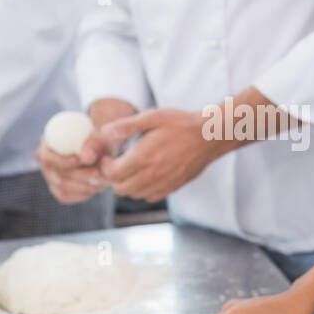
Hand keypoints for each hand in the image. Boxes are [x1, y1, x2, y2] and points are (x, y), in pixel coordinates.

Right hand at [36, 98, 136, 203]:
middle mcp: (46, 162)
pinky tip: (95, 188)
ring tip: (101, 181)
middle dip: (80, 176)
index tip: (79, 160)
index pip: (47, 157)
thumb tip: (86, 157)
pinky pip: (65, 196)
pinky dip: (81, 194)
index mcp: (48, 144)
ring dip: (83, 186)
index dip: (62, 161)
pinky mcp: (57, 190)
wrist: (101, 153)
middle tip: (98, 173)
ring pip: (61, 188)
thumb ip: (94, 146)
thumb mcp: (99, 139)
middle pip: (56, 175)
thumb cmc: (98, 142)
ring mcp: (50, 177)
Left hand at [100, 108, 219, 201]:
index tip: (109, 157)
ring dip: (128, 184)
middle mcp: (151, 175)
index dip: (105, 166)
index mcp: (142, 158)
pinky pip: (150, 197)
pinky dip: (143, 189)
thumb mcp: (152, 117)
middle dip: (114, 178)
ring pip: (134, 194)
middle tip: (118, 164)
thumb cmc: (181, 124)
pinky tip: (148, 174)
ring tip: (132, 168)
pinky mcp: (172, 188)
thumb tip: (104, 132)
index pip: (111, 174)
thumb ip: (126, 126)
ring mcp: (163, 184)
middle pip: (120, 189)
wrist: (209, 137)